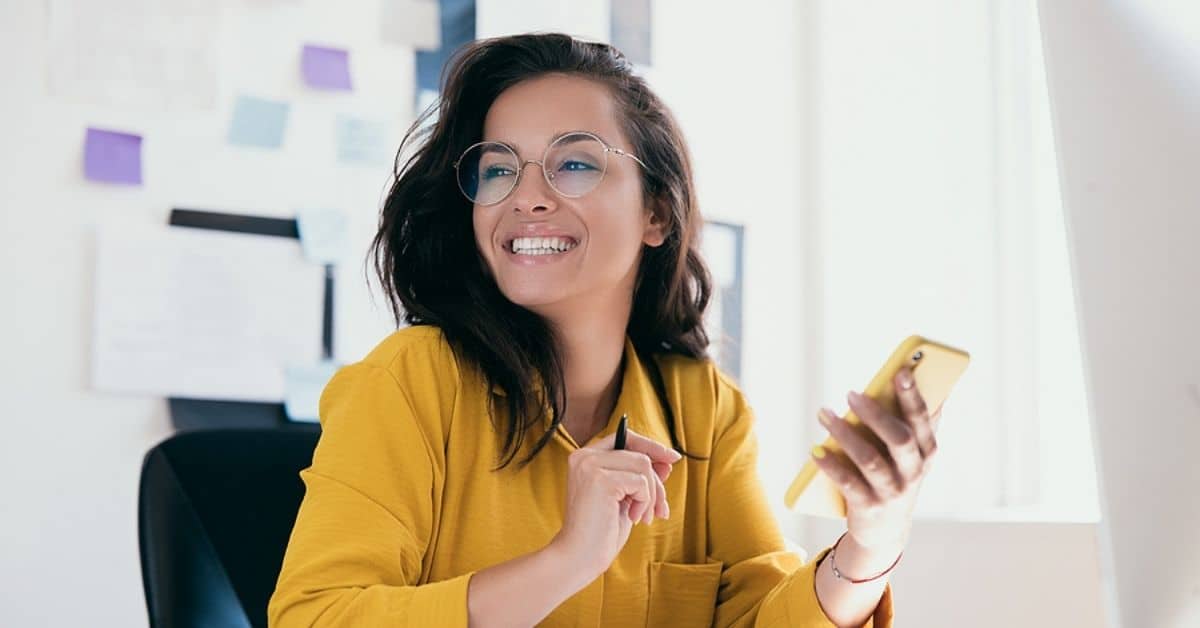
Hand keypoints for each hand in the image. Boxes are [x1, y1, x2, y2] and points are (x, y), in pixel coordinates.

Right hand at [549, 429, 680, 576]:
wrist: (579, 557)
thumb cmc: (600, 532)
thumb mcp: (626, 499)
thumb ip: (642, 477)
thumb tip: (668, 460)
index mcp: (585, 458)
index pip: (624, 438)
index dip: (650, 446)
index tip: (673, 458)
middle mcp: (584, 456)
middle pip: (639, 454)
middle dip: (656, 484)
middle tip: (660, 510)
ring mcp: (590, 465)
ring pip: (643, 465)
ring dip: (651, 495)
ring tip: (642, 517)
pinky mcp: (600, 479)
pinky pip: (640, 482)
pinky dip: (644, 502)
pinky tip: (632, 518)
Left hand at [810, 367, 940, 551]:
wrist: (886, 530)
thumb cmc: (897, 477)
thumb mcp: (912, 453)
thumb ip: (919, 422)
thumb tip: (928, 382)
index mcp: (926, 453)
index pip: (923, 420)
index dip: (913, 396)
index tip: (901, 370)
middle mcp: (914, 472)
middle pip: (899, 439)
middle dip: (876, 414)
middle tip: (851, 393)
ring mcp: (892, 491)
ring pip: (869, 459)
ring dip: (844, 434)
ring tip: (824, 413)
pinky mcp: (868, 506)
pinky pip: (847, 482)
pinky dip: (830, 465)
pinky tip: (815, 450)